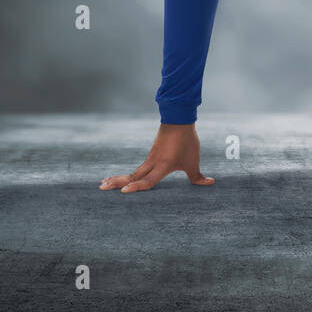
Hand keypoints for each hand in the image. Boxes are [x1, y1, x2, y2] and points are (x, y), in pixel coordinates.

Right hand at [99, 122, 213, 192]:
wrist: (179, 119)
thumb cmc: (187, 142)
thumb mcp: (193, 161)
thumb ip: (198, 176)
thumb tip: (210, 183)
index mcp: (163, 165)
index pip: (148, 180)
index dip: (136, 187)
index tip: (123, 192)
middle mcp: (153, 162)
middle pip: (132, 175)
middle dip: (117, 182)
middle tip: (101, 187)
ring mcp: (150, 158)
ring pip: (133, 171)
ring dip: (118, 178)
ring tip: (104, 183)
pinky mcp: (150, 154)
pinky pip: (138, 168)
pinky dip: (128, 175)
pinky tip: (121, 180)